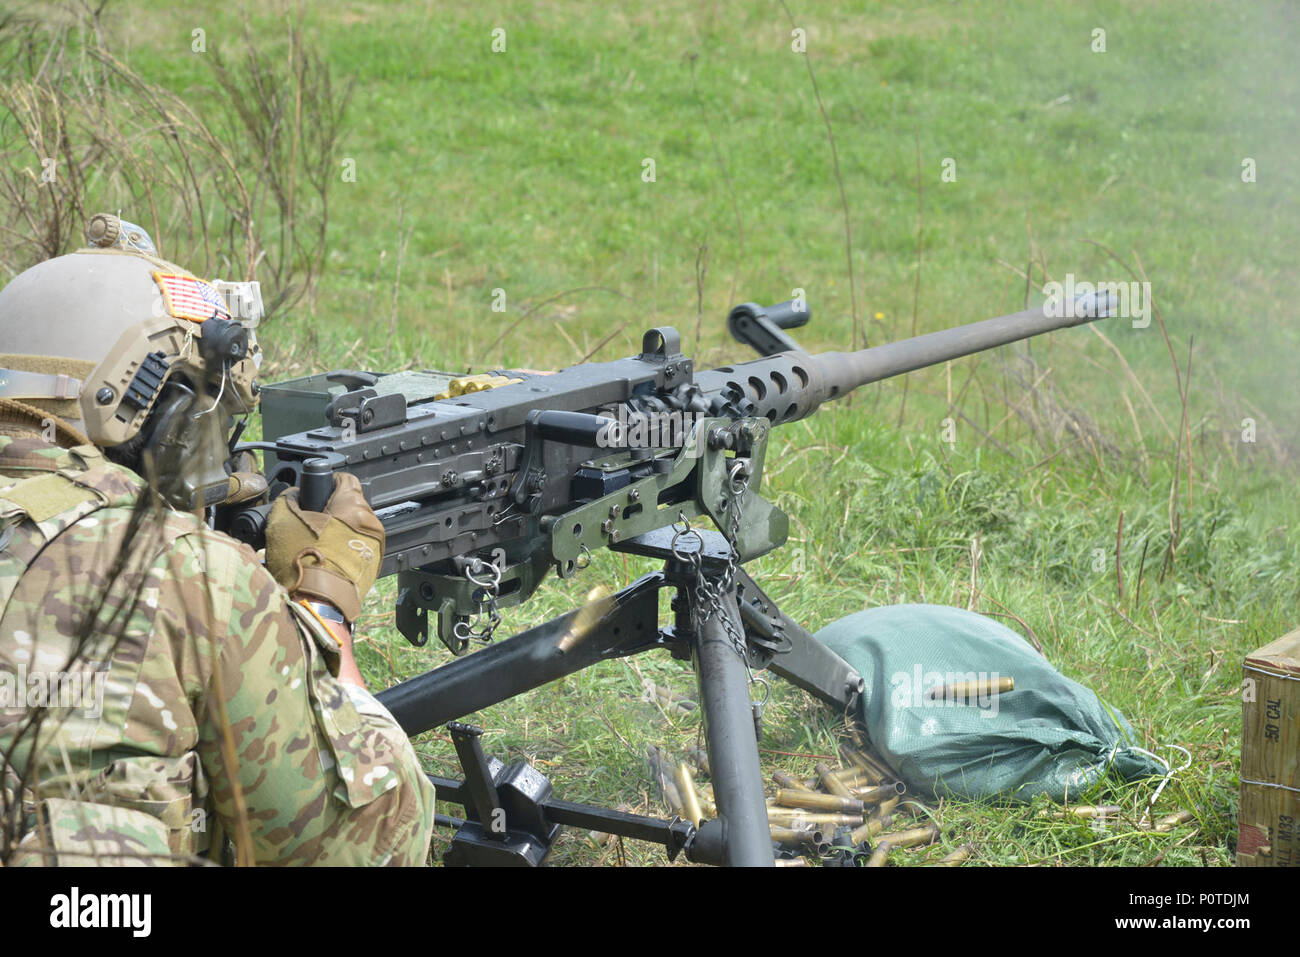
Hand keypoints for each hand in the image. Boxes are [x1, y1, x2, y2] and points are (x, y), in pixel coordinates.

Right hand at [265, 473, 383, 620]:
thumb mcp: (282, 519)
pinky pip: (358, 548)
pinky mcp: (373, 566)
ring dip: (339, 530)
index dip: (328, 483)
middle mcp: (370, 523)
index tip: (318, 491)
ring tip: (316, 542)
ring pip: (355, 528)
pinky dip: (344, 548)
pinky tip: (325, 557)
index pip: (345, 480)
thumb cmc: (302, 562)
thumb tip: (294, 496)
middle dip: (332, 509)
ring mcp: (375, 546)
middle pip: (351, 505)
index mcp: (353, 506)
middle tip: (311, 520)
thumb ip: (289, 499)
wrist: (315, 602)